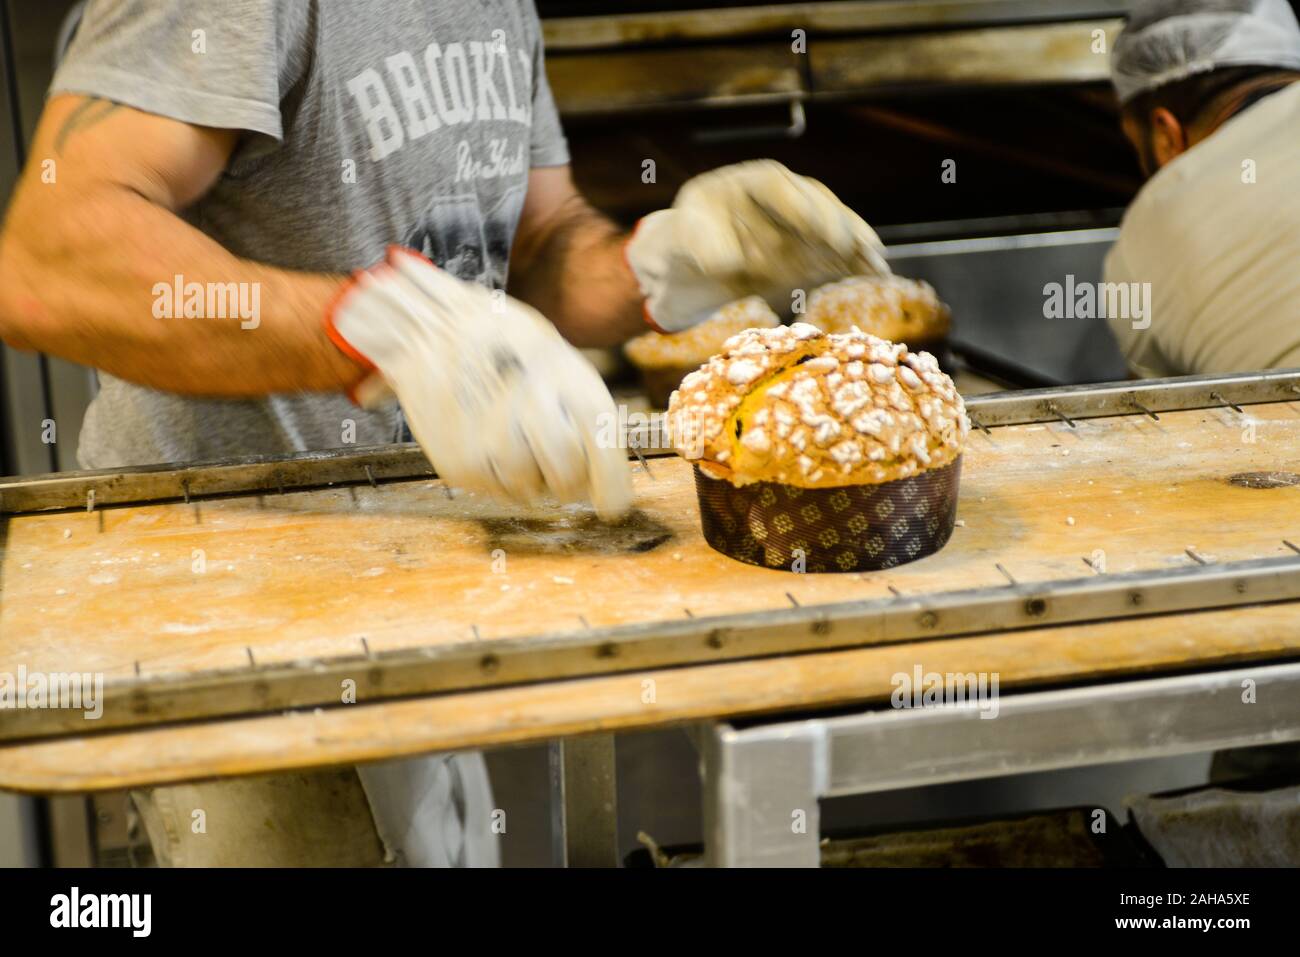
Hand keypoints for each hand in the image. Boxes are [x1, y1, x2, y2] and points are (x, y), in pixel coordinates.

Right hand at [325, 247, 632, 519]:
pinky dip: (499, 474)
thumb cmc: (506, 348)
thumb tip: (608, 485)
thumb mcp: (562, 363)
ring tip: (513, 435)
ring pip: (531, 491)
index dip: (613, 490)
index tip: (613, 506)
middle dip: (570, 481)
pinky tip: (488, 439)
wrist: (432, 331)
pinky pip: (496, 491)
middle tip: (557, 462)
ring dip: (530, 476)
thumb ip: (590, 419)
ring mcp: (491, 441)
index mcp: (568, 384)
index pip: (603, 455)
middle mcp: (531, 413)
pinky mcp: (459, 464)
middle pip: (568, 480)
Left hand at [626, 160, 889, 331]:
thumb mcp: (682, 242)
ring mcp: (798, 221)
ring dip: (855, 242)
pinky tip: (875, 271)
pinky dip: (855, 260)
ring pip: (832, 225)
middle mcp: (778, 196)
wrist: (692, 266)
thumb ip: (703, 244)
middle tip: (846, 246)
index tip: (812, 225)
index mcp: (745, 184)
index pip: (776, 185)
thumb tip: (731, 259)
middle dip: (832, 223)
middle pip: (813, 201)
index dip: (798, 204)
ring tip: (874, 261)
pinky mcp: (809, 247)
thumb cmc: (684, 245)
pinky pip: (836, 250)